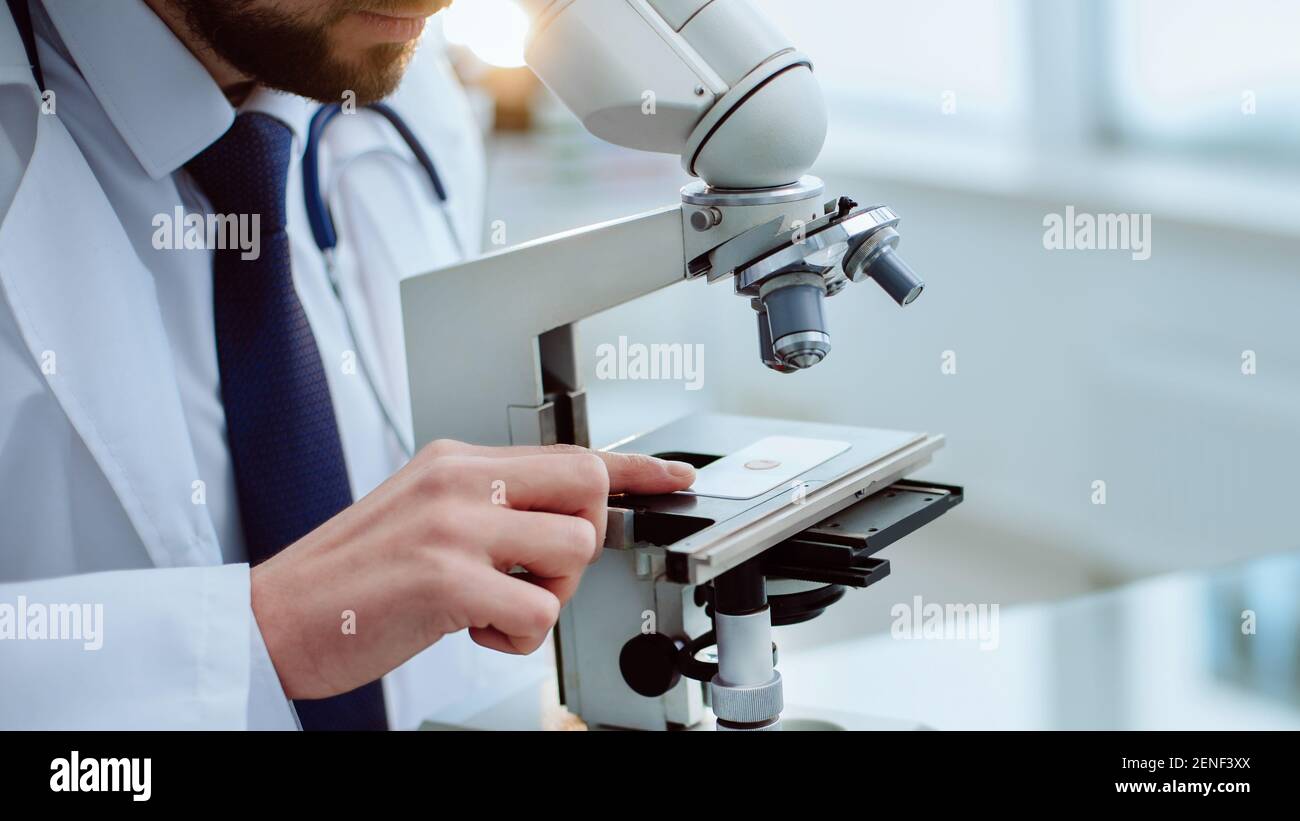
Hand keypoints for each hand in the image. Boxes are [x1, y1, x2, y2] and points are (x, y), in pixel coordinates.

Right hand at [250, 440, 695, 699]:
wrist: (275, 617)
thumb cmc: (353, 577)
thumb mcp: (424, 516)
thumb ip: (491, 507)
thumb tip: (561, 523)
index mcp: (457, 462)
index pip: (569, 451)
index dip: (635, 467)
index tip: (674, 477)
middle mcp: (460, 481)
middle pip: (588, 487)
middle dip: (580, 540)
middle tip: (535, 571)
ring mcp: (453, 526)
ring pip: (573, 548)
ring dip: (547, 595)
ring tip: (492, 605)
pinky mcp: (445, 579)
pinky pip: (537, 609)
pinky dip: (517, 636)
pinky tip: (474, 630)